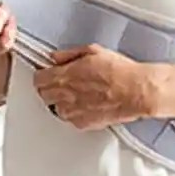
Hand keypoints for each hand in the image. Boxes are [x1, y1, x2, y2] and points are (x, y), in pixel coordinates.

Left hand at [33, 44, 159, 129]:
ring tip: (76, 94)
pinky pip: (70, 119)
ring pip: (55, 108)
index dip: (43, 75)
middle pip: (43, 95)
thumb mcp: (94, 51)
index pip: (38, 79)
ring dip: (61, 101)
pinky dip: (74, 112)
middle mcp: (65, 96)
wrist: (136, 92)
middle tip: (61, 83)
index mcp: (64, 76)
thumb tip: (57, 57)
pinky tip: (86, 104)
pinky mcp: (83, 123)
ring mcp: (73, 112)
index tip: (48, 73)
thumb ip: (69, 54)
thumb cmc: (120, 72)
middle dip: (49, 88)